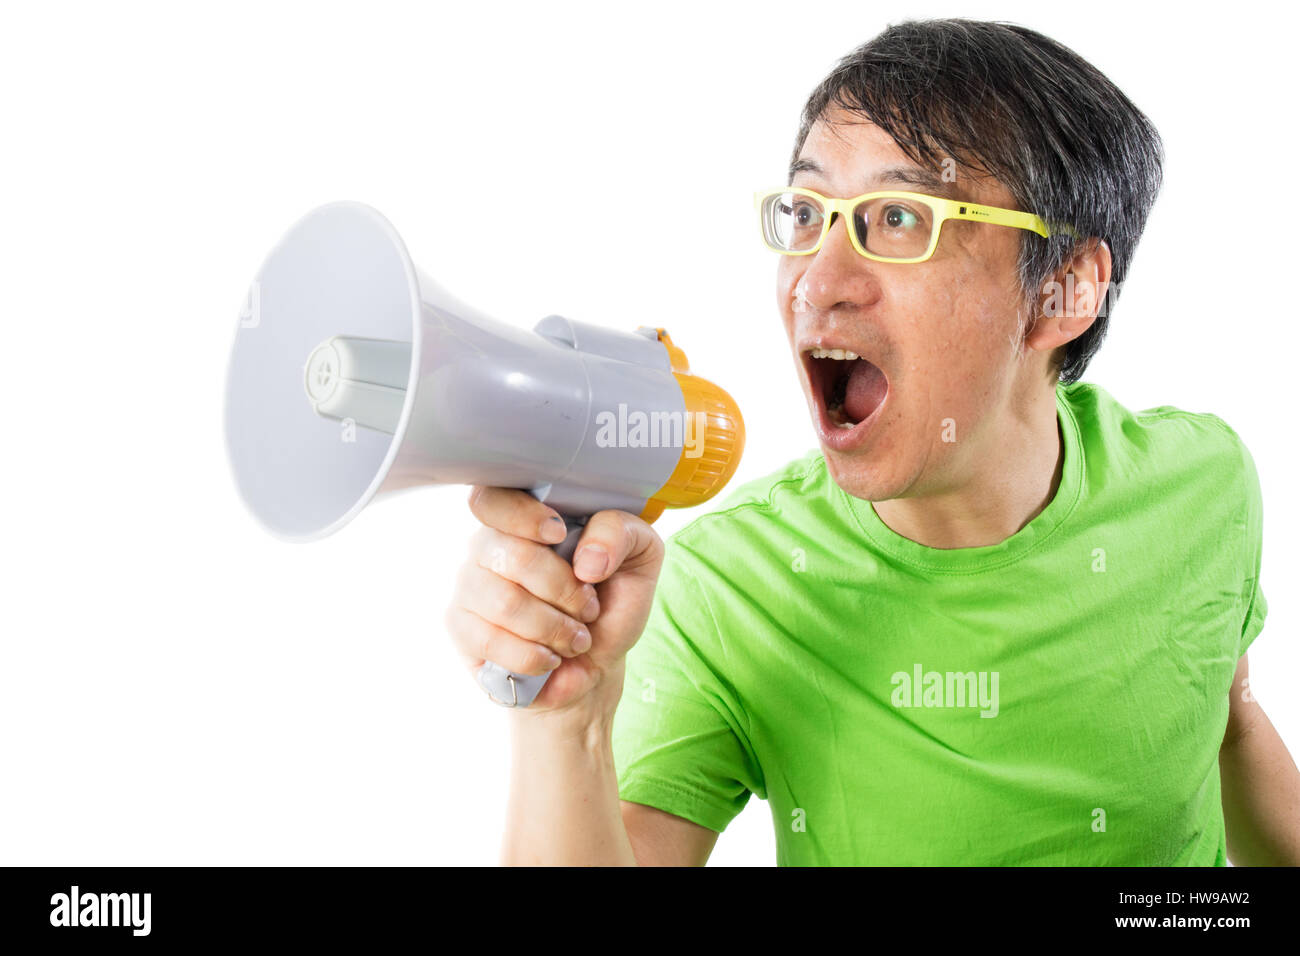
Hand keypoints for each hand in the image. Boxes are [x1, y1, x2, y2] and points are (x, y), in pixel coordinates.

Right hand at [445, 487, 664, 716]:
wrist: (596, 663)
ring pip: (506, 603)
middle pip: (514, 556)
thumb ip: (621, 533)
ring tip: (575, 638)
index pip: (494, 499)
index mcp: (525, 518)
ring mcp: (469, 586)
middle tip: (589, 608)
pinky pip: (492, 641)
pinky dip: (534, 656)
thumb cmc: (612, 601)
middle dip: (565, 591)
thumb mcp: (639, 557)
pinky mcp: (461, 629)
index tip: (558, 534)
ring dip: (555, 628)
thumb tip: (586, 560)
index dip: (522, 516)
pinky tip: (550, 658)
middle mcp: (488, 546)